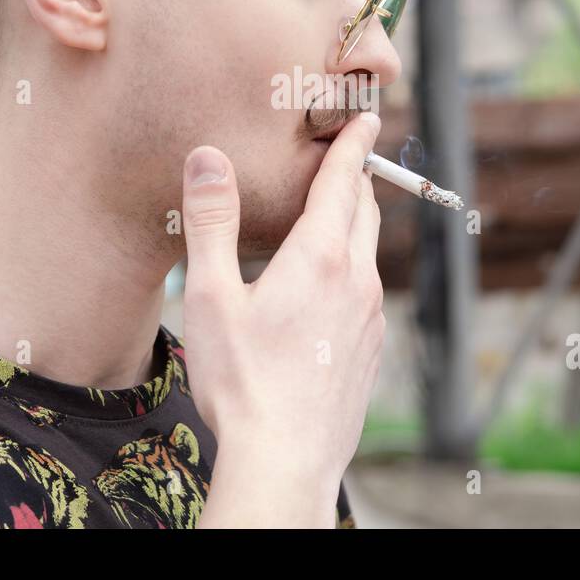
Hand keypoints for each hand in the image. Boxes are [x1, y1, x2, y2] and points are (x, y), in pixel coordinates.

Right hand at [180, 112, 385, 493]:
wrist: (286, 462)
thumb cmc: (242, 381)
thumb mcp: (210, 296)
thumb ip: (212, 221)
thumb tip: (209, 156)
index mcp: (321, 256)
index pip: (344, 181)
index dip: (353, 144)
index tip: (365, 117)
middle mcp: (358, 279)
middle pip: (364, 211)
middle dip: (354, 179)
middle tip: (343, 159)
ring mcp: (370, 317)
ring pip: (368, 252)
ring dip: (353, 225)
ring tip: (330, 217)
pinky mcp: (370, 349)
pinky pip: (367, 291)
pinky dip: (351, 269)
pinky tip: (325, 288)